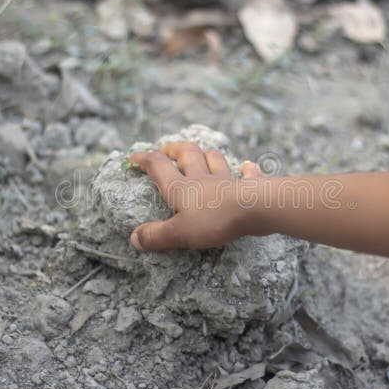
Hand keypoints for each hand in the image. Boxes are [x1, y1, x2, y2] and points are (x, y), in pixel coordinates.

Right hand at [128, 142, 261, 250]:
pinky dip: (247, 170)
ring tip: (202, 154)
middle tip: (168, 149)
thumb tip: (133, 238)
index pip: (158, 166)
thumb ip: (157, 235)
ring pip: (215, 159)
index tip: (133, 157)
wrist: (255, 208)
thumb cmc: (215, 220)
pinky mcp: (250, 186)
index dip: (143, 159)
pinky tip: (247, 168)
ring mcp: (227, 180)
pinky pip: (248, 174)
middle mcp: (202, 179)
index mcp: (181, 188)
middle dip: (175, 149)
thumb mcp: (179, 233)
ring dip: (207, 154)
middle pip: (187, 154)